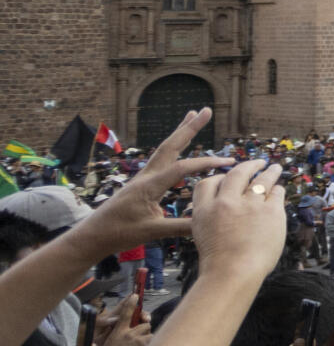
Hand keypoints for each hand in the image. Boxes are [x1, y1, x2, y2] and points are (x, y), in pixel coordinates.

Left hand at [78, 110, 230, 248]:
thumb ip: (180, 227)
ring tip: (192, 115)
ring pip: (165, 149)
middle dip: (188, 128)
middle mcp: (146, 176)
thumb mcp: (152, 232)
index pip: (181, 168)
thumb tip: (207, 225)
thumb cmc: (119, 233)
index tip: (228, 162)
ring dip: (180, 132)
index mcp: (148, 186)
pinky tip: (180, 148)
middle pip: (170, 146)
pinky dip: (174, 149)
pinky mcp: (142, 183)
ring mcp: (143, 178)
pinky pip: (162, 160)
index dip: (205, 163)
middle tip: (205, 110)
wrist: (93, 235)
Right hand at [95, 292, 150, 345]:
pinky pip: (153, 341)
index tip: (135, 295)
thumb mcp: (108, 343)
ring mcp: (138, 340)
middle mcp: (128, 334)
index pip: (125, 313)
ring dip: (147, 338)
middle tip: (139, 337)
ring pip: (150, 333)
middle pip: (145, 324)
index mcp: (118, 332)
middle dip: (144, 329)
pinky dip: (150, 345)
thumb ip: (117, 332)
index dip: (130, 303)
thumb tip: (124, 324)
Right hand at [186, 160, 288, 281]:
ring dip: (270, 171)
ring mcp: (249, 205)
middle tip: (258, 162)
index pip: (208, 183)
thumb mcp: (202, 235)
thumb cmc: (219, 262)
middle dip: (248, 165)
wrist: (233, 272)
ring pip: (261, 180)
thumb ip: (211, 217)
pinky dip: (278, 190)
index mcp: (204, 209)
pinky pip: (276, 194)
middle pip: (237, 174)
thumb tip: (220, 209)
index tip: (228, 176)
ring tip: (275, 167)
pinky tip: (280, 189)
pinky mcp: (271, 212)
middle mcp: (226, 202)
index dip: (219, 177)